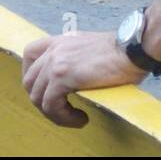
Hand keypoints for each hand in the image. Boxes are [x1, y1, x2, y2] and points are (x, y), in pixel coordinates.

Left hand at [22, 30, 145, 127]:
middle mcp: (54, 49)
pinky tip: (81, 118)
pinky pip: (51, 105)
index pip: (29, 53)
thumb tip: (73, 78)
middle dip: (42, 101)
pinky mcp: (62, 77)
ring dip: (54, 114)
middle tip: (62, 110)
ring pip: (37, 97)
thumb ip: (74, 57)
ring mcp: (55, 62)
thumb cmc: (120, 51)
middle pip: (29, 81)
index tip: (45, 90)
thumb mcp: (89, 47)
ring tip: (74, 117)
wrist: (131, 49)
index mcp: (60, 41)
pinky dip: (63, 117)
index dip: (31, 75)